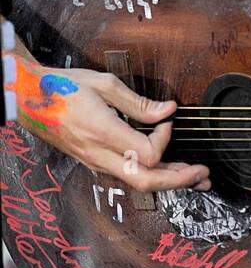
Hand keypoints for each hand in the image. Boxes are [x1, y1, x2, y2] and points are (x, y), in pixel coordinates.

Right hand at [3, 52, 210, 192]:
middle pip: (146, 181)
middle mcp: (99, 154)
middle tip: (203, 175)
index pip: (147, 154)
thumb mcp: (104, 85)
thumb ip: (138, 102)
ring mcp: (96, 162)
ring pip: (137, 183)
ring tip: (195, 178)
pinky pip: (127, 175)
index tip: (167, 121)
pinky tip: (168, 170)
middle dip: (179, 180)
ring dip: (169, 181)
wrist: (29, 99)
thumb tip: (168, 110)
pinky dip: (152, 175)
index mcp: (102, 133)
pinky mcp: (94, 162)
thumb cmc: (62, 87)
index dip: (165, 139)